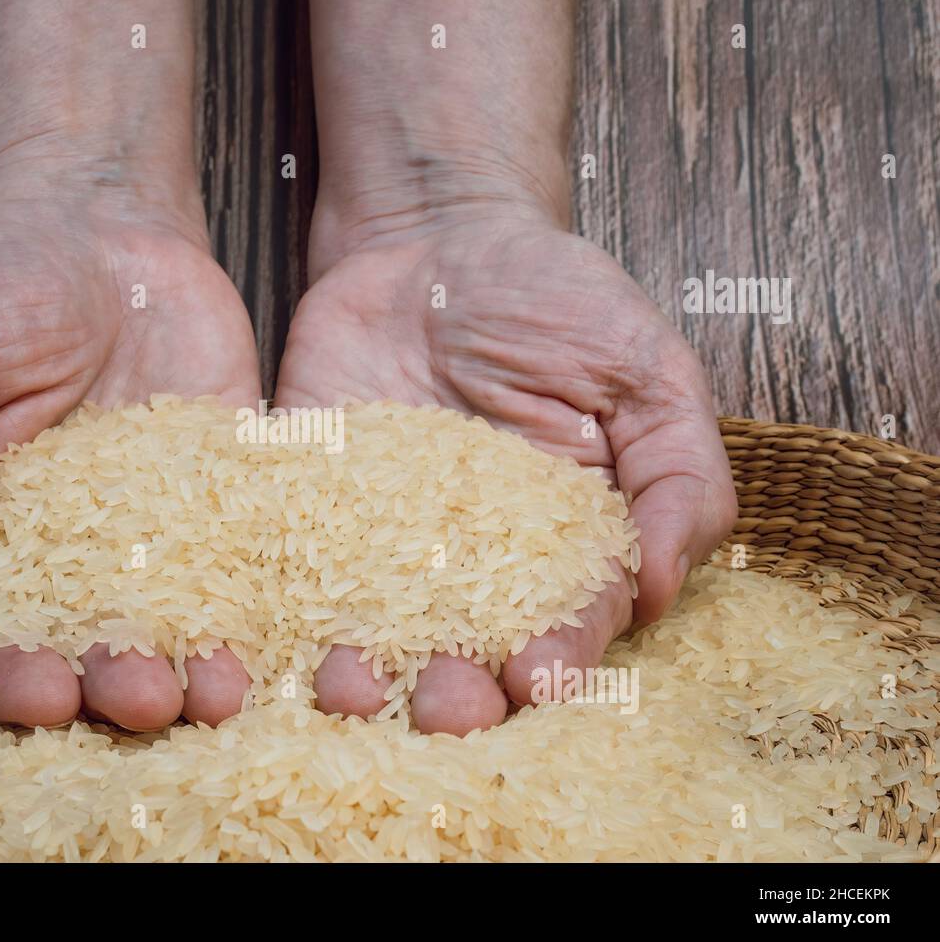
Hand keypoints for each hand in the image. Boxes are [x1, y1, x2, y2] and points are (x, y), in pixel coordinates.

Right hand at [0, 0, 258, 729]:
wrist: (104, 219)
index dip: (2, 674)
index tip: (36, 696)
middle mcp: (67, 554)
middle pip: (84, 646)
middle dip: (110, 685)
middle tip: (142, 702)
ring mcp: (155, 531)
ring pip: (171, 623)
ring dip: (193, 667)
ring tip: (218, 693)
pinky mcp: (229, 498)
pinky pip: (247, 563)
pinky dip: (263, 606)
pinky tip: (282, 638)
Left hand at [277, 211, 736, 734]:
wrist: (434, 233)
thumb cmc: (555, 299)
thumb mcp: (644, 371)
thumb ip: (677, 475)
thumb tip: (662, 587)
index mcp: (559, 544)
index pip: (564, 619)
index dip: (558, 654)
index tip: (540, 678)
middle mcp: (467, 561)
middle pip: (461, 647)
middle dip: (455, 688)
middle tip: (441, 709)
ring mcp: (377, 536)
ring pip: (367, 626)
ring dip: (359, 669)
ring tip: (349, 690)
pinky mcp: (303, 502)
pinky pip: (284, 560)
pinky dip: (273, 602)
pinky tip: (263, 638)